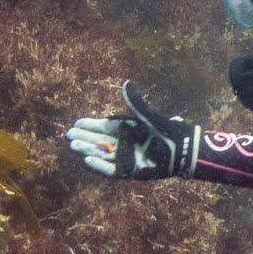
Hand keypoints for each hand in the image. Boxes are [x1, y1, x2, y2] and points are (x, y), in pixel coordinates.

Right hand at [64, 81, 200, 180]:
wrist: (183, 148)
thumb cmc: (167, 129)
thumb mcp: (147, 115)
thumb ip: (135, 101)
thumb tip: (126, 82)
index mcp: (126, 129)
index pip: (103, 127)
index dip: (89, 126)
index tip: (76, 124)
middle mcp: (124, 144)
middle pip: (99, 141)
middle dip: (84, 138)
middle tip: (69, 136)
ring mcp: (126, 158)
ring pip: (102, 155)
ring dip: (88, 150)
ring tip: (73, 145)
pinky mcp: (130, 171)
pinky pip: (111, 170)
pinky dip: (99, 166)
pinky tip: (86, 160)